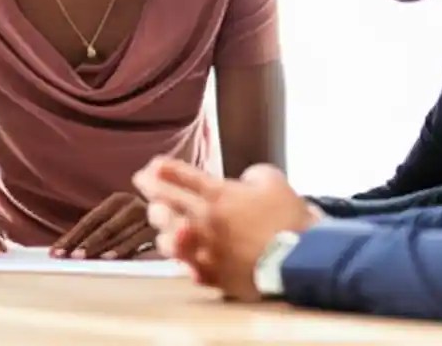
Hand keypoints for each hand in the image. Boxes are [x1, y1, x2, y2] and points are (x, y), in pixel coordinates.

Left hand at [51, 192, 155, 259]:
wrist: (184, 217)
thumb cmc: (143, 227)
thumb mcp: (122, 223)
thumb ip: (102, 232)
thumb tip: (68, 251)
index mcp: (118, 200)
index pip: (90, 220)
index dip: (71, 236)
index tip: (54, 253)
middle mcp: (131, 204)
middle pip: (102, 225)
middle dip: (82, 242)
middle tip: (66, 257)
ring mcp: (147, 214)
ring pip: (117, 232)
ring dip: (99, 246)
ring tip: (81, 258)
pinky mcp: (160, 227)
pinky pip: (137, 239)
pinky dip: (122, 249)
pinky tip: (109, 259)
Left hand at [133, 159, 320, 300]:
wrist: (300, 260)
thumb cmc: (289, 218)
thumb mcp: (273, 181)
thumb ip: (252, 176)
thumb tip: (244, 182)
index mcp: (218, 195)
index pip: (181, 176)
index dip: (163, 168)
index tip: (153, 165)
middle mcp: (204, 221)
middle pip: (164, 203)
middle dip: (149, 189)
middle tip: (141, 182)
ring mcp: (204, 250)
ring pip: (166, 239)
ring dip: (161, 228)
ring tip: (160, 222)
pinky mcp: (212, 275)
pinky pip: (186, 267)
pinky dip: (183, 260)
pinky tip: (181, 255)